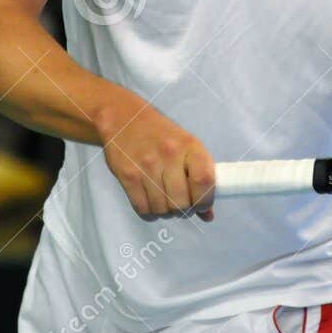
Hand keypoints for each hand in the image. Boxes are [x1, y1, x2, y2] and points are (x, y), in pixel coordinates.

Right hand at [95, 102, 215, 221]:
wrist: (124, 118)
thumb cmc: (161, 134)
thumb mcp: (186, 146)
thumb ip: (200, 176)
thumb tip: (207, 215)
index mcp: (190, 146)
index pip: (204, 181)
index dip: (205, 200)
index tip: (201, 205)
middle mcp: (169, 155)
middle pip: (182, 202)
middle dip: (183, 210)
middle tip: (180, 204)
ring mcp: (147, 166)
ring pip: (162, 209)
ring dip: (165, 211)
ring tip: (164, 200)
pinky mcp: (128, 175)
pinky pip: (143, 208)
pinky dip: (149, 212)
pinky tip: (150, 201)